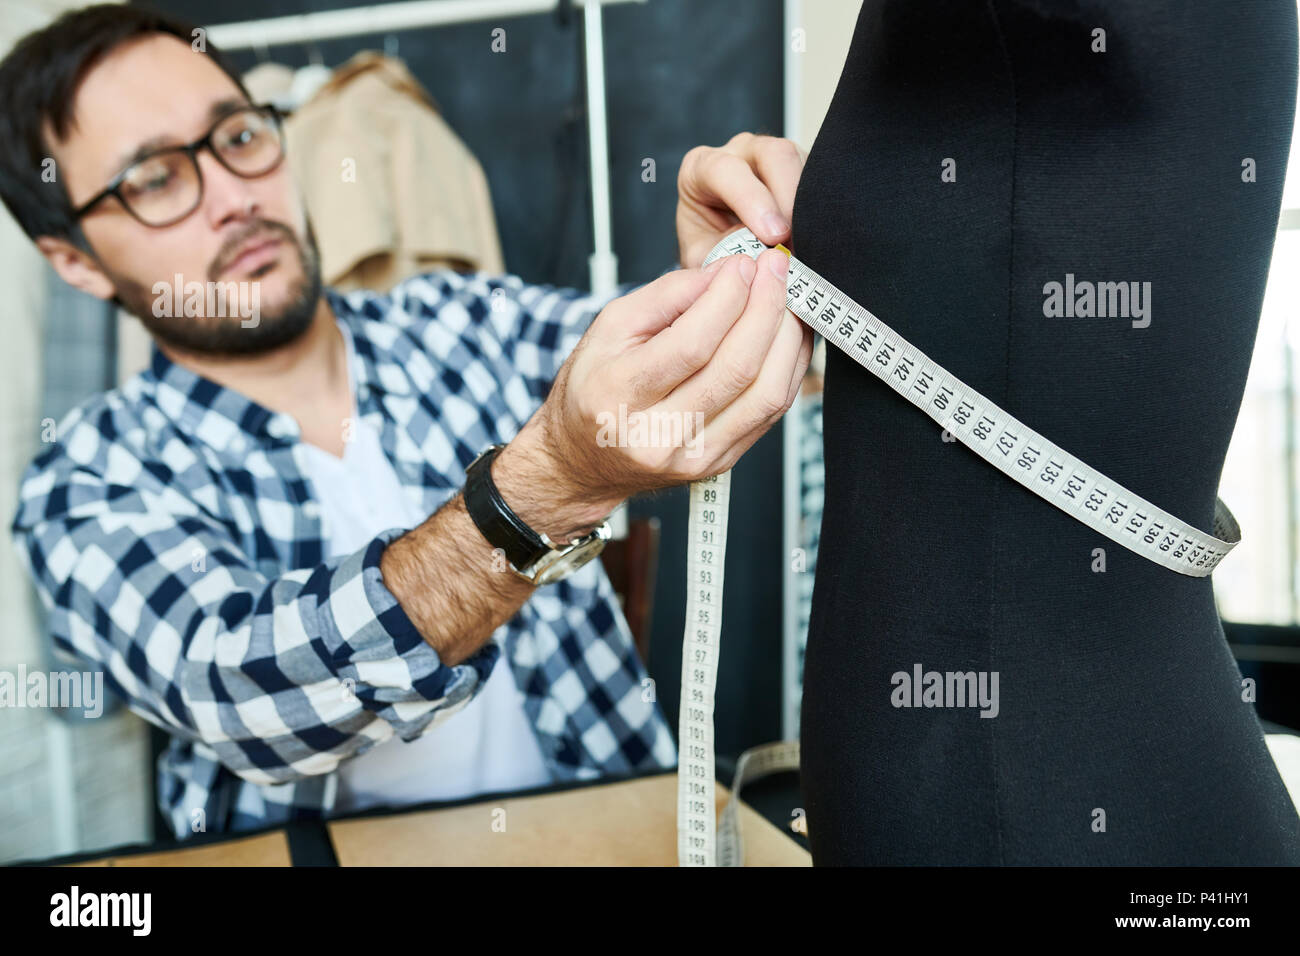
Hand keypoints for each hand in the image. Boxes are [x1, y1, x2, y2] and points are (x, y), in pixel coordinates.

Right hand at [496, 251, 813, 541]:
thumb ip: (667, 296)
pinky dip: (788, 367)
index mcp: (619, 396)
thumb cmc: (594, 388)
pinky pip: (770, 412)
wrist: (585, 460)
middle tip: (774, 270)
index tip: (743, 264)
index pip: (691, 344)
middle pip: (735, 369)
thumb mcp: (610, 328)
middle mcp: (657, 435)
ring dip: (786, 338)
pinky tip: (786, 336)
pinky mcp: (720, 462)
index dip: (727, 298)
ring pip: (765, 394)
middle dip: (765, 309)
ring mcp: (693, 456)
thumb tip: (727, 272)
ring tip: (786, 299)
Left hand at [676, 131, 807, 269]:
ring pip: (802, 162)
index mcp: (702, 167)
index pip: (726, 169)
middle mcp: (740, 152)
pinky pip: (818, 179)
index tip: (773, 236)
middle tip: (796, 241)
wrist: (724, 250)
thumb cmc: (709, 247)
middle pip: (774, 153)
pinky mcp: (801, 167)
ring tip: (807, 244)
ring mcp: (774, 156)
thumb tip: (752, 262)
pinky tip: (816, 237)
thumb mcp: (703, 256)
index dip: (752, 200)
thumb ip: (721, 257)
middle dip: (789, 198)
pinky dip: (819, 209)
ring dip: (809, 205)